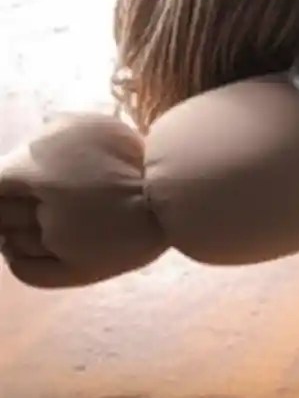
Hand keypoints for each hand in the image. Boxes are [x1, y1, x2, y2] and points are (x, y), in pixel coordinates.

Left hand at [0, 115, 166, 287]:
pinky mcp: (79, 270)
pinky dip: (19, 263)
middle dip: (5, 209)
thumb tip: (34, 134)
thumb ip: (50, 128)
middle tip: (19, 206)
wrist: (181, 196)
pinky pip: (30, 272)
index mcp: (34, 170)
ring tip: (24, 226)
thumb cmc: (135, 157)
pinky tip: (19, 254)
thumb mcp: (86, 125)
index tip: (8, 189)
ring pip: (12, 241)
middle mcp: (40, 208)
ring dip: (12, 234)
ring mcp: (59, 242)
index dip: (1, 188)